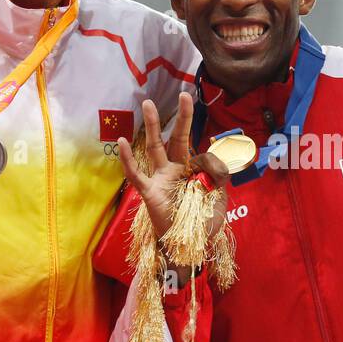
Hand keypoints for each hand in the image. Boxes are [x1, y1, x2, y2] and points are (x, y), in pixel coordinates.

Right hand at [118, 92, 229, 259]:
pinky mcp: (150, 193)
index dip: (197, 134)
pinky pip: (137, 174)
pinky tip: (123, 143)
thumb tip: (210, 155)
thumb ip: (218, 175)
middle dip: (179, 118)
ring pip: (155, 148)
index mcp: (193, 170)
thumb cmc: (204, 223)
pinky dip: (129, 160)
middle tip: (182, 94)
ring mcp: (161, 179)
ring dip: (151, 127)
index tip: (196, 112)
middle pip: (176, 138)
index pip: (195, 145)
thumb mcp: (219, 196)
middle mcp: (176, 169)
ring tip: (147, 104)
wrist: (191, 247)